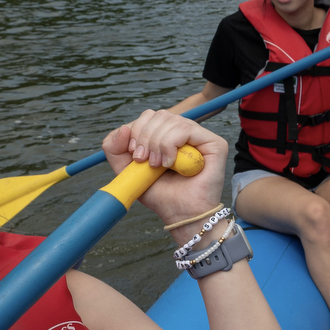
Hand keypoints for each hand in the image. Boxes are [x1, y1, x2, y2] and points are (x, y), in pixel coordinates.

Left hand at [101, 110, 226, 226]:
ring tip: (159, 165)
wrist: (181, 215)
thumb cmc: (161, 195)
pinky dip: (170, 144)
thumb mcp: (128, 171)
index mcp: (167, 136)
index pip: (149, 116)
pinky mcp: (214, 143)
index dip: (137, 130)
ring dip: (157, 143)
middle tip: (145, 161)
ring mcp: (200, 137)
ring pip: (171, 120)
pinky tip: (169, 163)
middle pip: (158, 114)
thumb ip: (114, 150)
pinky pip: (185, 128)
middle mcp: (185, 133)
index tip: (134, 154)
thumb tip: (123, 128)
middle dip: (145, 136)